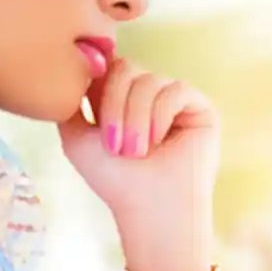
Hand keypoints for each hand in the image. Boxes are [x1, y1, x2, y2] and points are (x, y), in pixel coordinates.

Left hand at [58, 58, 219, 270]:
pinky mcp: (201, 108)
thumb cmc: (115, 180)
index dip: (97, 87)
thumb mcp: (76, 136)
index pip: (107, 67)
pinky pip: (175, 89)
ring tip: (136, 151)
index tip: (95, 123)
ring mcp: (176, 99)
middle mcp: (150, 94)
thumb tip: (81, 62)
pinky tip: (159, 143)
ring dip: (135, 118)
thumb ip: (70, 99)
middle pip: (125, 67)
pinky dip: (160, 116)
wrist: (149, 208)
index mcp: (122, 98)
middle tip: (114, 146)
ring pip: (149, 80)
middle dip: (113, 105)